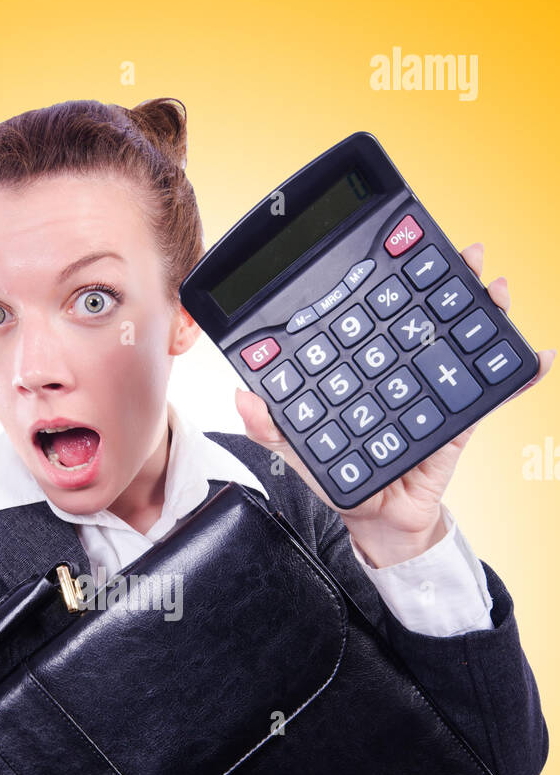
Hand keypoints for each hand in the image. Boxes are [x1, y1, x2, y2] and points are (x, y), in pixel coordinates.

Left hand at [235, 243, 554, 566]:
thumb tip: (243, 397)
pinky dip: (516, 377)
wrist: (378, 525)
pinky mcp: (458, 424)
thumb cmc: (344, 481)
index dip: (393, 285)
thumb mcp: (302, 452)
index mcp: (370, 371)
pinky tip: (536, 357)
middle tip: (463, 254)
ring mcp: (434, 394)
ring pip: (462, 346)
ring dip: (484, 314)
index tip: (401, 249)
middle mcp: (405, 374)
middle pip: (429, 319)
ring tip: (495, 287)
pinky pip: (488, 398)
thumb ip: (272, 427)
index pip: (381, 320)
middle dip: (449, 282)